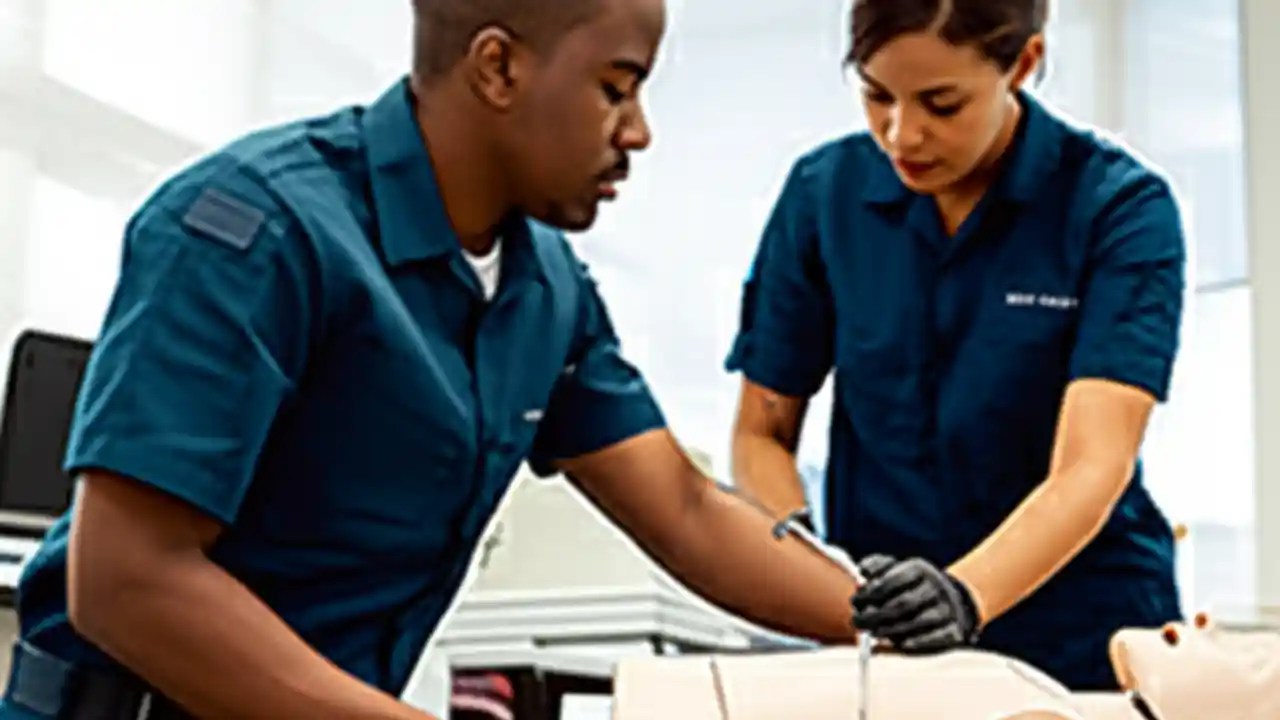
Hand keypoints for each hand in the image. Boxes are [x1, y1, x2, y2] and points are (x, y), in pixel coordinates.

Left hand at [850, 555, 979, 653]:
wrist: (953, 599)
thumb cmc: (912, 585)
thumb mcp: (897, 569)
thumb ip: (876, 568)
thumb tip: (860, 575)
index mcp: (919, 568)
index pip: (892, 579)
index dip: (870, 593)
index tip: (854, 603)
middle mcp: (935, 586)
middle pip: (903, 603)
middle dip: (876, 615)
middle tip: (858, 622)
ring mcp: (948, 608)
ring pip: (919, 620)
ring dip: (892, 630)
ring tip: (873, 633)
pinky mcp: (956, 628)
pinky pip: (938, 637)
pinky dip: (919, 642)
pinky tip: (902, 644)